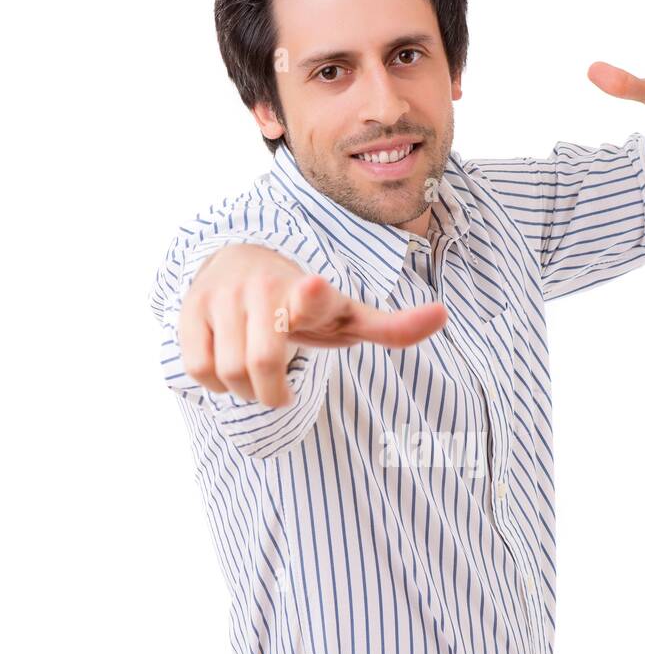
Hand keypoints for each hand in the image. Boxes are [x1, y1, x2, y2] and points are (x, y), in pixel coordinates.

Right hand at [178, 243, 447, 407]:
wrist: (244, 261)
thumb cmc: (306, 303)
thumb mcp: (348, 316)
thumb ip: (392, 327)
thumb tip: (443, 316)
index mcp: (310, 292)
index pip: (308, 295)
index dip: (308, 297)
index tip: (310, 287)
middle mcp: (263, 288)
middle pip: (260, 364)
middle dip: (272, 392)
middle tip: (280, 390)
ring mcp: (223, 297)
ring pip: (229, 372)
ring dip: (245, 392)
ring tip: (256, 376)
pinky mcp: (191, 309)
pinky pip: (199, 368)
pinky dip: (216, 383)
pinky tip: (229, 367)